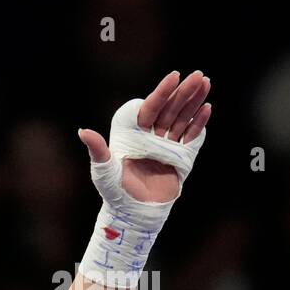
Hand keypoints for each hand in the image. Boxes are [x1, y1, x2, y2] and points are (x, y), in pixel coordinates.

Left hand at [78, 70, 211, 202]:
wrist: (134, 214)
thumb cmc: (114, 193)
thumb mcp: (103, 172)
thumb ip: (97, 150)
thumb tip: (83, 131)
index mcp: (132, 135)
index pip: (150, 108)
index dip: (161, 92)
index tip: (174, 76)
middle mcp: (150, 137)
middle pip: (169, 109)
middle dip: (184, 92)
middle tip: (198, 75)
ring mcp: (166, 146)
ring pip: (182, 119)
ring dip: (195, 101)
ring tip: (206, 83)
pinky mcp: (181, 157)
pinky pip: (192, 137)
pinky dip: (199, 124)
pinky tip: (207, 109)